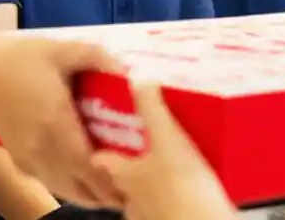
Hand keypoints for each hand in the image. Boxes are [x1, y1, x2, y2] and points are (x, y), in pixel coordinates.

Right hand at [0, 36, 124, 209]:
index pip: (87, 163)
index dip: (110, 179)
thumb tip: (127, 73)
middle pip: (79, 185)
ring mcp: (28, 157)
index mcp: (55, 120)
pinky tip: (85, 185)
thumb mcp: (64, 49)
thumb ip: (98, 59)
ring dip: (89, 195)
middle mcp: (41, 146)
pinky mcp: (20, 160)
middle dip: (106, 193)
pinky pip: (50, 183)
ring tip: (113, 194)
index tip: (132, 180)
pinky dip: (70, 189)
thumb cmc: (23, 58)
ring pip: (64, 189)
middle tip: (130, 191)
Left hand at [92, 83, 237, 219]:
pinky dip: (170, 200)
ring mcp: (149, 215)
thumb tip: (140, 79)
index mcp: (126, 175)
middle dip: (128, 166)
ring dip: (149, 185)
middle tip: (139, 148)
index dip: (99, 149)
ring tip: (164, 169)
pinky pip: (164, 209)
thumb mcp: (169, 141)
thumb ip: (152, 108)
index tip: (99, 139)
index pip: (102, 160)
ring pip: (140, 198)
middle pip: (121, 181)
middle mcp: (132, 199)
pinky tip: (184, 193)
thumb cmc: (184, 194)